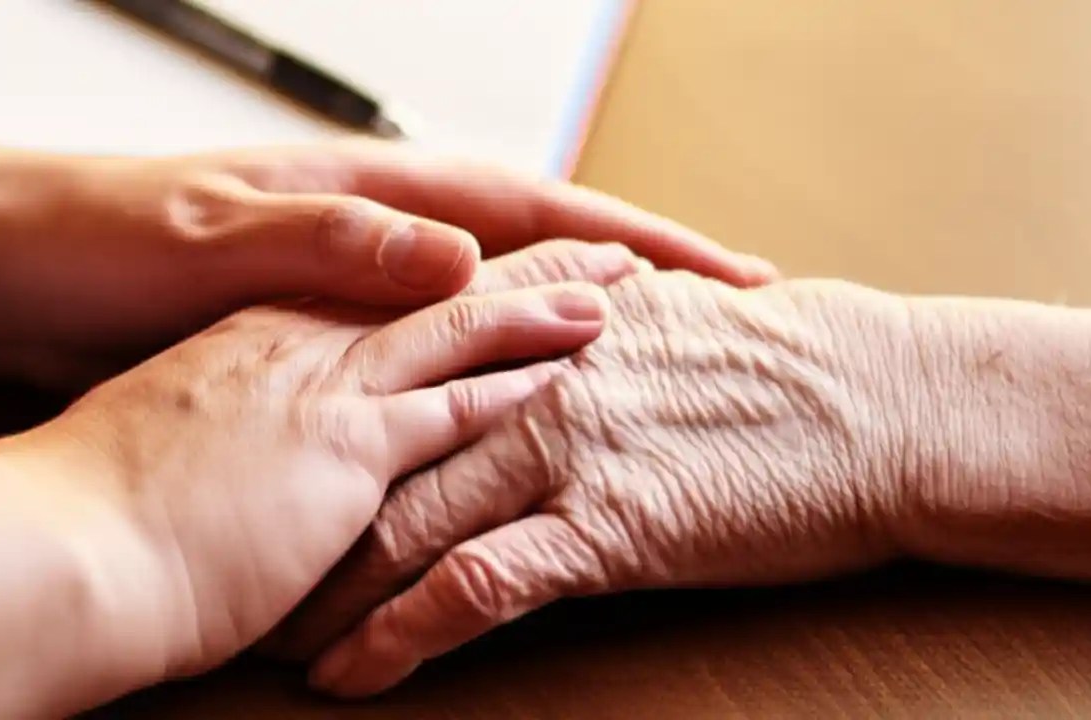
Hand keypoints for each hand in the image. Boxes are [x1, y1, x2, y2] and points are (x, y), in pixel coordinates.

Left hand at [0, 92, 773, 385]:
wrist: (12, 263)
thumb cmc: (103, 232)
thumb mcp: (222, 229)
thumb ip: (343, 242)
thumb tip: (458, 260)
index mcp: (371, 205)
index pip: (530, 215)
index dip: (628, 243)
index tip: (717, 272)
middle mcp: (378, 255)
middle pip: (531, 267)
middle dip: (627, 291)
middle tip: (721, 324)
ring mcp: (359, 310)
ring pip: (489, 330)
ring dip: (571, 346)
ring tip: (651, 379)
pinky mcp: (326, 358)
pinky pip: (426, 367)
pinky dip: (487, 390)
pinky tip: (518, 423)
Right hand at [0, 243, 637, 684]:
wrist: (61, 552)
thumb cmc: (91, 509)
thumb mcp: (160, 439)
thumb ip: (222, 428)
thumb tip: (239, 449)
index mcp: (252, 337)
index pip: (372, 289)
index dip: (444, 271)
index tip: (493, 258)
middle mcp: (297, 345)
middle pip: (434, 290)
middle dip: (522, 267)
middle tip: (589, 251)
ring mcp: (326, 391)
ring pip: (461, 328)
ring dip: (542, 310)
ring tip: (612, 295)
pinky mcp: (347, 448)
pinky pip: (456, 403)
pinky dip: (516, 382)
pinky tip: (567, 370)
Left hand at [268, 272, 919, 695]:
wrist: (872, 399)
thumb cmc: (761, 362)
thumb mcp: (640, 316)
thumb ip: (548, 326)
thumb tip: (485, 354)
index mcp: (522, 320)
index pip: (376, 373)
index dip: (299, 428)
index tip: (240, 469)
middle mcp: (521, 378)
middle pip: (364, 454)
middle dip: (286, 517)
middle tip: (217, 558)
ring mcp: (558, 450)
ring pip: (396, 523)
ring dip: (318, 590)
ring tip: (257, 635)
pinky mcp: (606, 525)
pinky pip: (475, 588)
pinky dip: (401, 636)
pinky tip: (353, 675)